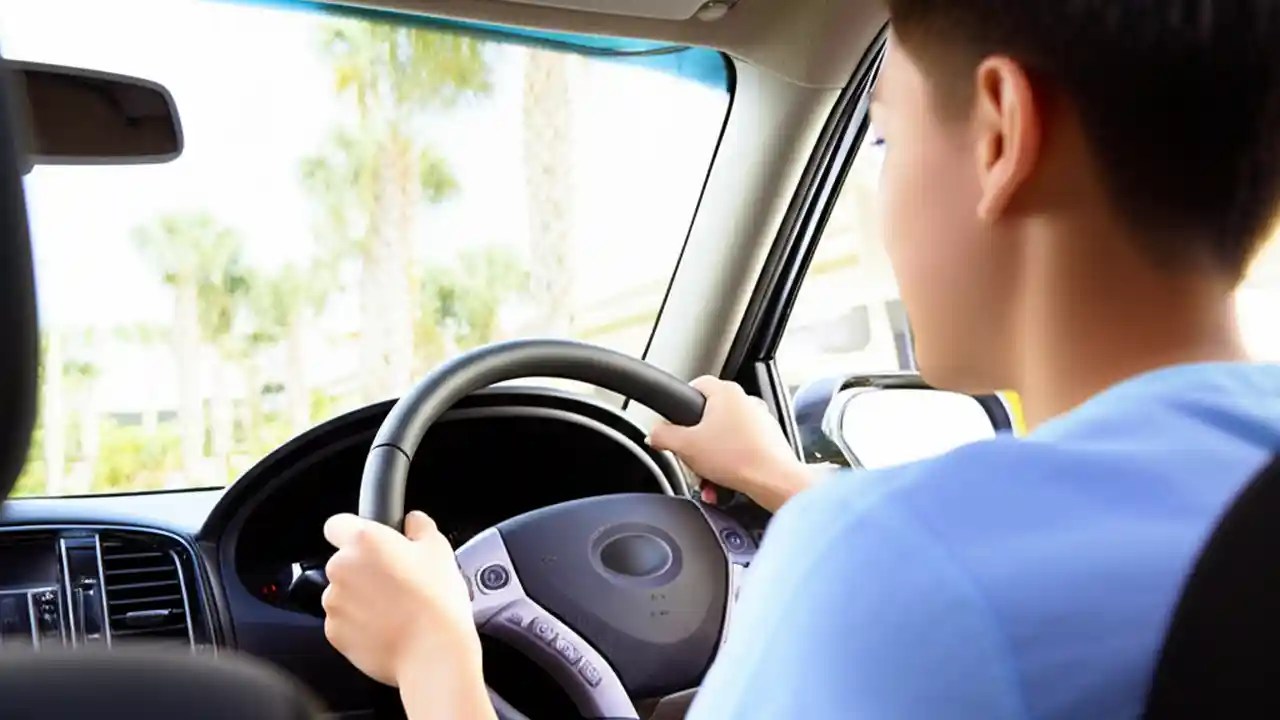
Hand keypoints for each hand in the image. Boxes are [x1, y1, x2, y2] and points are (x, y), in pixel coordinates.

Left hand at [322, 511, 479, 689]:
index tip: (371, 543)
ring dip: (361, 597)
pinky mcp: (334, 633)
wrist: (432, 654)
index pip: (337, 524)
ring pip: (343, 593)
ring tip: (395, 609)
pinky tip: (387, 627)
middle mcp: (341, 568)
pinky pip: (344, 621)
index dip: (354, 531)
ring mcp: (334, 603)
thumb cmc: (437, 601)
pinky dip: (359, 624)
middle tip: (396, 580)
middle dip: (363, 569)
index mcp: (364, 541)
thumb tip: (412, 522)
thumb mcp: (439, 550)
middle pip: (343, 562)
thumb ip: (420, 527)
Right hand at [648, 377, 811, 511]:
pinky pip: (741, 450)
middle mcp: (746, 401)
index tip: (675, 422)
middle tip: (691, 457)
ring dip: (712, 460)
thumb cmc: (737, 458)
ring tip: (707, 480)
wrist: (773, 481)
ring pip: (725, 437)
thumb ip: (663, 436)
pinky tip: (723, 485)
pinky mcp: (769, 441)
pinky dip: (730, 466)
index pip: (696, 385)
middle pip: (709, 417)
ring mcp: (761, 420)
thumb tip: (655, 433)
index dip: (682, 404)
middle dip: (697, 442)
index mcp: (726, 392)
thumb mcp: (685, 446)